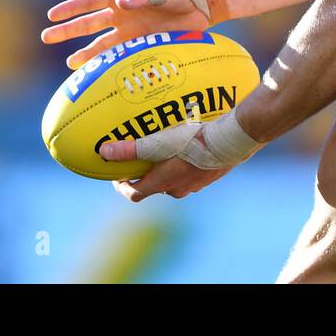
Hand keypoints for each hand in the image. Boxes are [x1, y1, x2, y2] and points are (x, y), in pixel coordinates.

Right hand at [43, 0, 211, 68]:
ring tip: (72, 63)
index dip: (71, 9)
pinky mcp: (143, 43)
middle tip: (46, 37)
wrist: (202, 3)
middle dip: (68, 31)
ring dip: (87, 53)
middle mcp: (122, 13)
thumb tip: (120, 3)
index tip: (51, 16)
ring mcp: (131, 29)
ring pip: (102, 43)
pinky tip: (98, 73)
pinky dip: (109, 63)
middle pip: (89, 23)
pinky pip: (121, 55)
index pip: (90, 2)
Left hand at [102, 113, 260, 201]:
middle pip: (155, 187)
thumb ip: (131, 149)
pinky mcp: (211, 175)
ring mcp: (197, 184)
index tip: (117, 175)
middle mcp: (178, 189)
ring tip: (166, 151)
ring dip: (167, 170)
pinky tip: (191, 146)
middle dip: (146, 175)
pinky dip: (186, 164)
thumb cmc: (194, 142)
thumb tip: (103, 152)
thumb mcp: (159, 143)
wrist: (232, 141)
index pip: (135, 193)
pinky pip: (193, 173)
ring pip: (175, 180)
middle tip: (141, 159)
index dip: (123, 186)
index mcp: (163, 183)